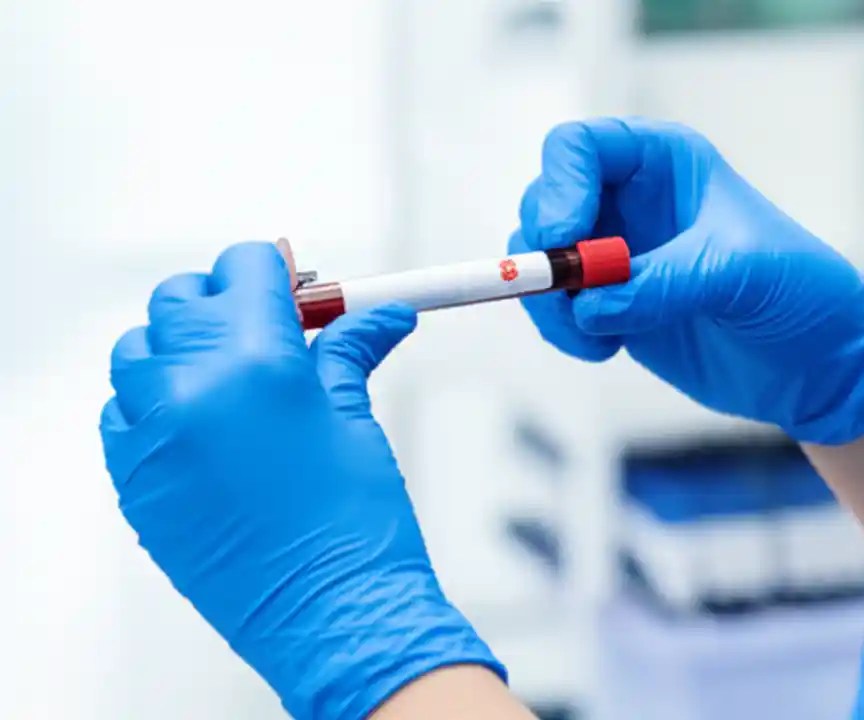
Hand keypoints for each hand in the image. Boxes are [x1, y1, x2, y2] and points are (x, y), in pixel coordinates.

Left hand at [99, 241, 501, 718]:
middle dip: (225, 299)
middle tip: (270, 324)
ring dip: (179, 346)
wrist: (333, 615)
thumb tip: (381, 316)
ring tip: (228, 375)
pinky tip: (199, 425)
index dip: (275, 269)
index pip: (245, 267)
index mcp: (259, 362)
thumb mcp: (357, 421)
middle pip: (182, 299)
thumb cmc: (357, 526)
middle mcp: (191, 388)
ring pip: (138, 350)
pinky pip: (120, 413)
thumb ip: (350, 355)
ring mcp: (151, 435)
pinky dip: (152, 403)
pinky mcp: (132, 479)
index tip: (296, 287)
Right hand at [511, 118, 863, 443]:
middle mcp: (630, 200)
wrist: (821, 362)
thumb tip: (592, 306)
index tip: (567, 238)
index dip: (561, 186)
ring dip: (547, 300)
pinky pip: (555, 311)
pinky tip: (603, 349)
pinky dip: (561, 331)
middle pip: (545, 202)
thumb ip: (662, 282)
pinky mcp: (611, 308)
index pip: (580, 148)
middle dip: (544, 250)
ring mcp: (615, 256)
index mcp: (665, 162)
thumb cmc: (801, 291)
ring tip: (594, 335)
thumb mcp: (741, 272)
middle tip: (572, 294)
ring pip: (538, 260)